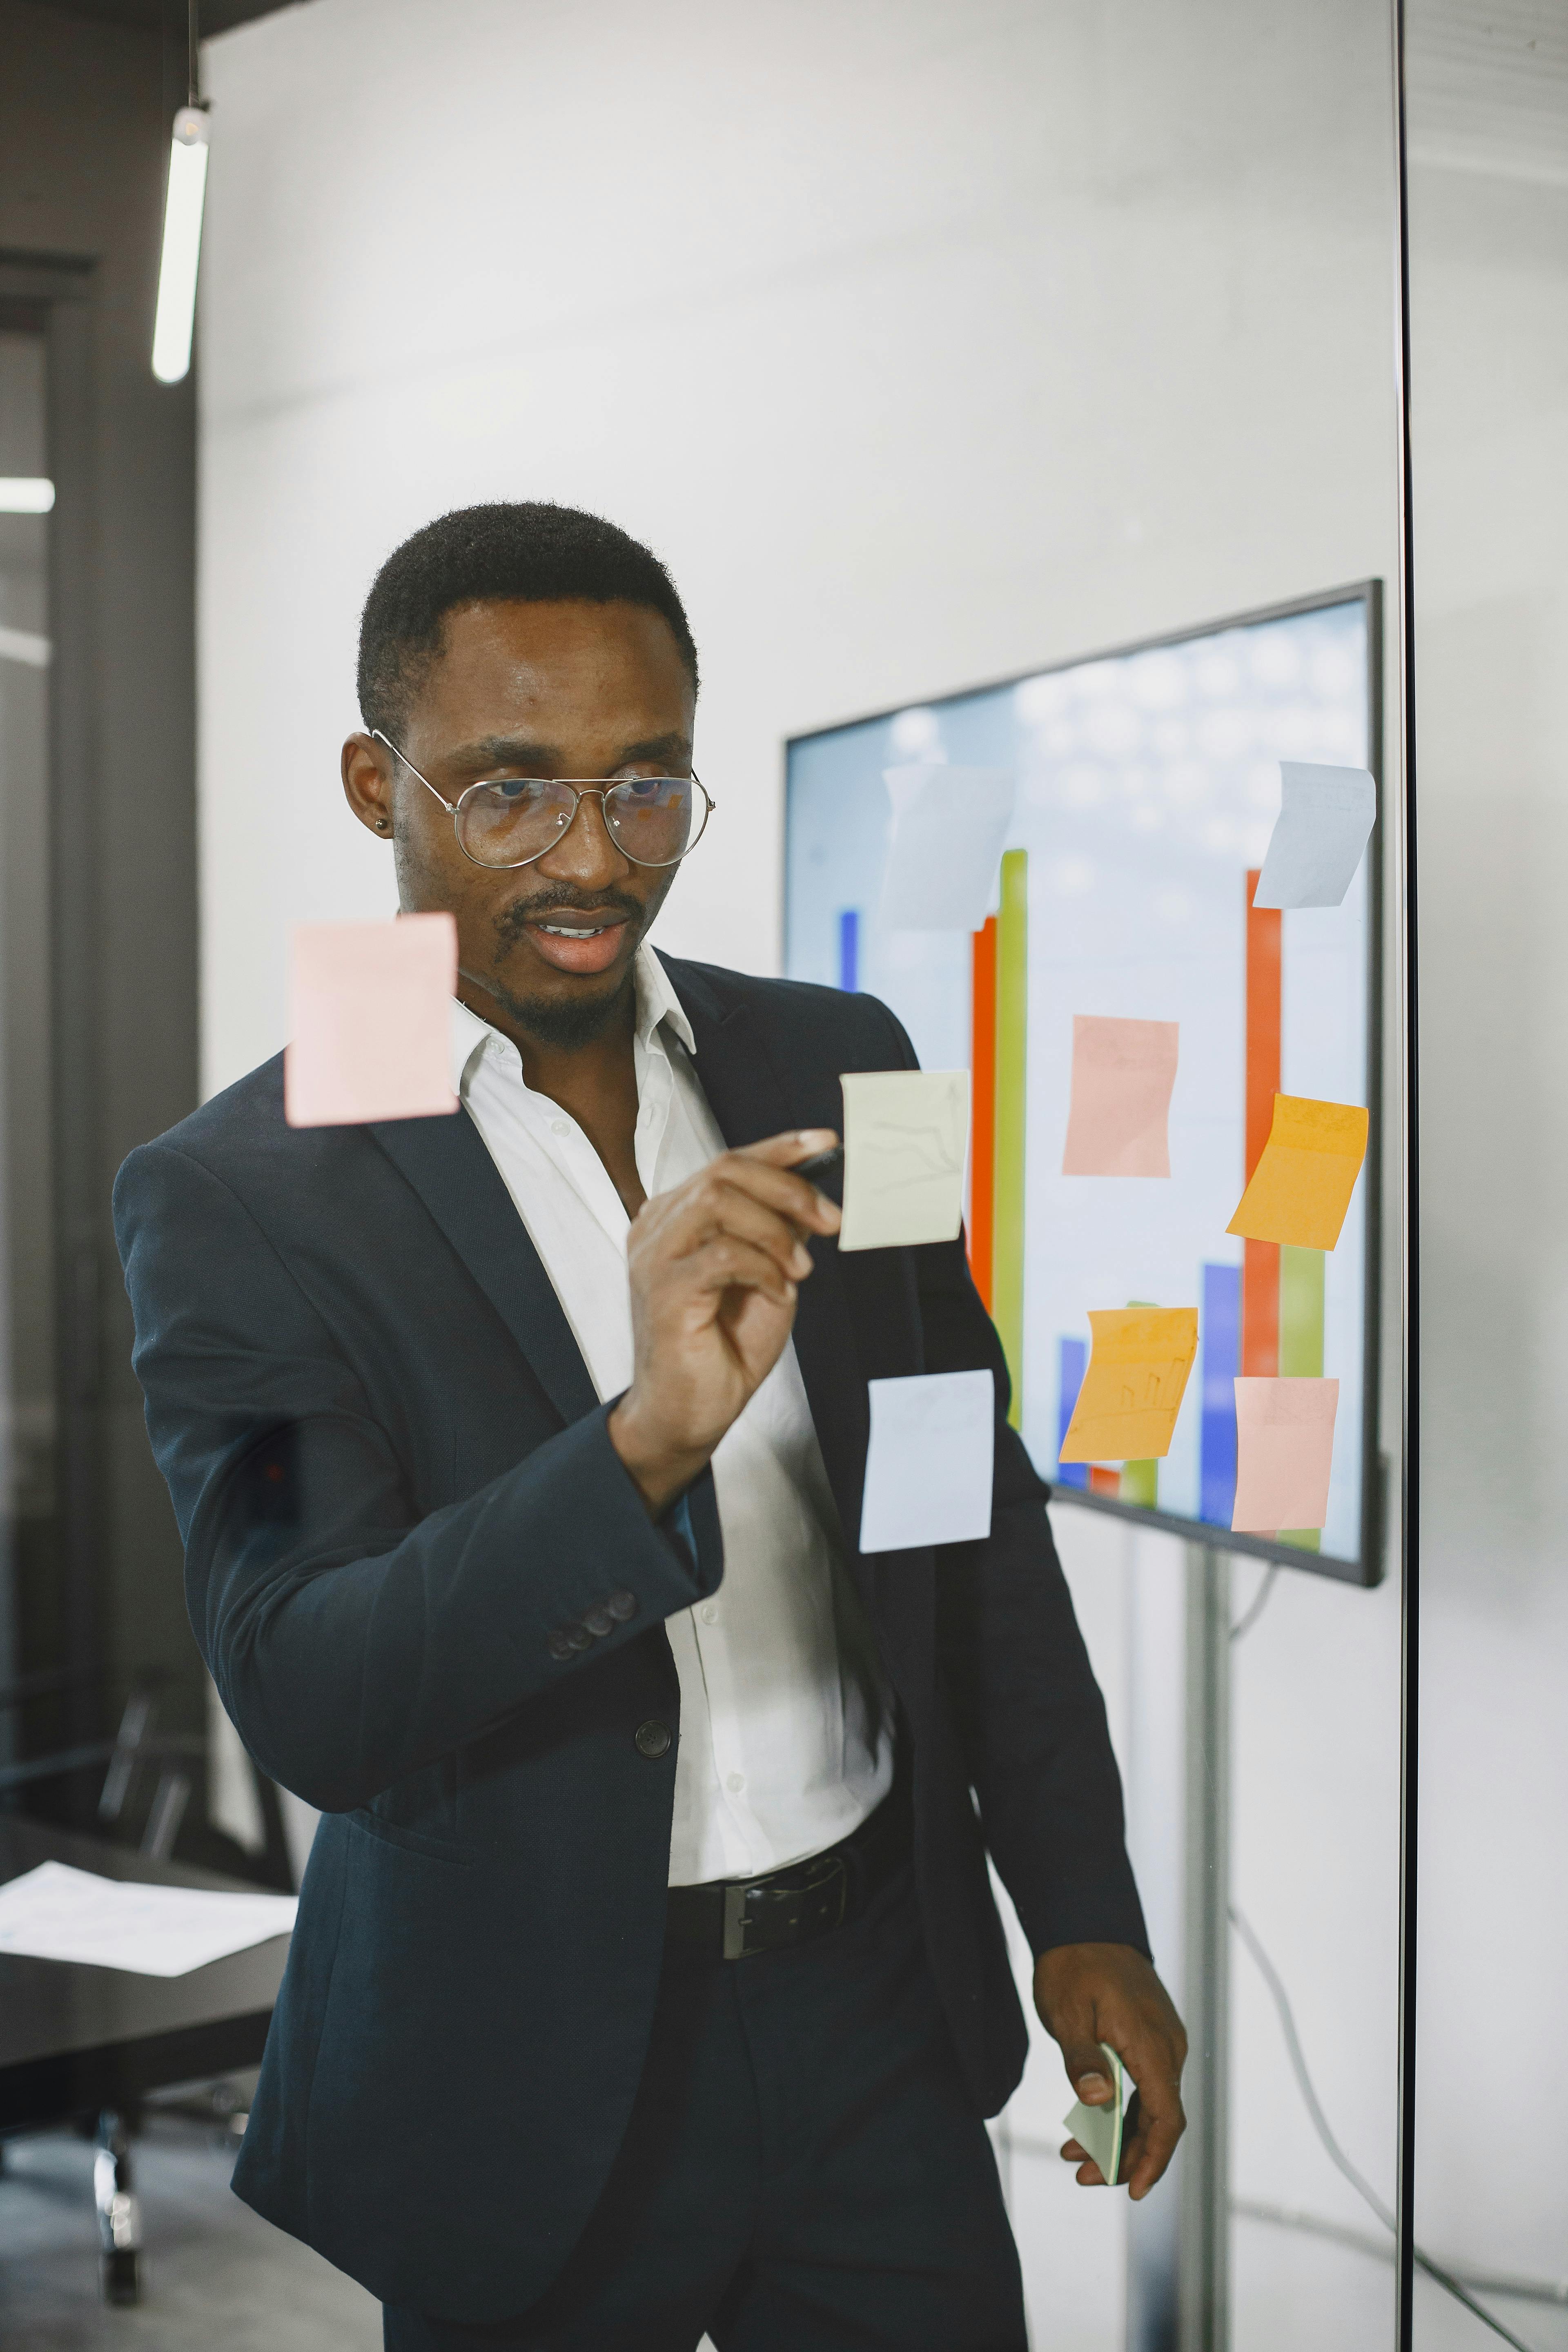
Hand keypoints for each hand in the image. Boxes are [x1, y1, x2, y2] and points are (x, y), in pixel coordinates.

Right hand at [608, 1130, 841, 1514]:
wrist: (690, 1413)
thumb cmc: (722, 1348)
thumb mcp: (766, 1276)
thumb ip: (777, 1234)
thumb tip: (810, 1195)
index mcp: (677, 1218)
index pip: (728, 1163)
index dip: (780, 1147)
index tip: (826, 1144)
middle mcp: (657, 1228)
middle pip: (724, 1170)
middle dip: (788, 1189)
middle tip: (830, 1220)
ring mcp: (654, 1257)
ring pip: (719, 1201)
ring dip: (774, 1230)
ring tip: (799, 1269)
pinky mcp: (663, 1290)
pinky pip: (722, 1254)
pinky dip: (763, 1268)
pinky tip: (778, 1292)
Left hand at [1034, 1941, 1186, 2197]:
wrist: (1085, 1923)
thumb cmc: (1074, 1966)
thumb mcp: (1068, 2013)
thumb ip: (1083, 2059)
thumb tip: (1097, 2102)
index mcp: (1151, 2046)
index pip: (1167, 2118)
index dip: (1153, 2159)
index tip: (1133, 2191)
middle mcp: (1166, 2049)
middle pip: (1158, 2121)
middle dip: (1124, 2157)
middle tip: (1081, 2176)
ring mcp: (1160, 2043)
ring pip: (1148, 2107)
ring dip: (1117, 2137)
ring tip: (1074, 2158)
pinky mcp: (1148, 2039)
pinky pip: (1142, 2086)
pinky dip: (1118, 2111)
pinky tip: (1085, 2125)